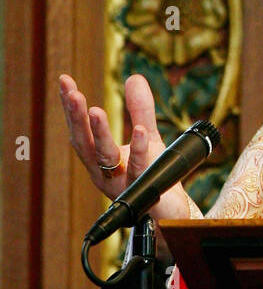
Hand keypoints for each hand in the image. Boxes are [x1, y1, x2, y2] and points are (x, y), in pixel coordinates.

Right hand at [58, 72, 190, 222]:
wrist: (169, 211)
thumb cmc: (151, 175)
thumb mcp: (146, 136)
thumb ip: (140, 109)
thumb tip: (134, 77)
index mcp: (99, 158)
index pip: (81, 129)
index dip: (71, 107)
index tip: (65, 81)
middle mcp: (104, 172)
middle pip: (85, 143)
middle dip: (77, 118)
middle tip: (73, 93)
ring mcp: (121, 184)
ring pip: (106, 157)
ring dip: (99, 134)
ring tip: (95, 110)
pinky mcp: (142, 192)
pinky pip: (139, 170)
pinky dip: (138, 150)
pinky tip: (140, 132)